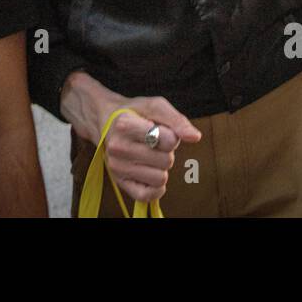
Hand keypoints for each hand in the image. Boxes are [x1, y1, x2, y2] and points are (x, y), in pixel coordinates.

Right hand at [62, 72, 202, 204]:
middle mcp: (118, 147)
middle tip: (152, 143)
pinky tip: (151, 173)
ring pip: (161, 179)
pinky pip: (147, 196)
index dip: (171, 135)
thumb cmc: (135, 112)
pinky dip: (156, 189)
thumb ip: (177, 120)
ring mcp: (117, 167)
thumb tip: (195, 137)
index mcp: (125, 125)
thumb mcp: (155, 106)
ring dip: (160, 168)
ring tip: (148, 155)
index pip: (169, 140)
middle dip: (166, 152)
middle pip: (167, 161)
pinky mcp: (120, 182)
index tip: (159, 129)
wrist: (106, 120)